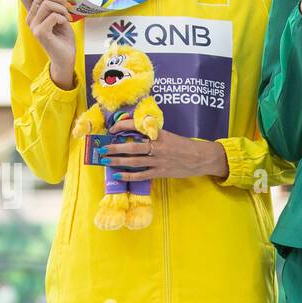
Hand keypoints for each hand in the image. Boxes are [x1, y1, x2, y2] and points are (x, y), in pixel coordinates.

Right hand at [18, 0, 75, 86]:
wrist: (66, 57)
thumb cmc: (63, 37)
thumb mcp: (58, 16)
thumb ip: (53, 4)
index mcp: (32, 14)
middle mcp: (30, 19)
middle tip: (67, 7)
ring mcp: (33, 26)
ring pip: (46, 4)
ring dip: (62, 8)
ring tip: (67, 17)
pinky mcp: (40, 33)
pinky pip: (52, 16)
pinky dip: (62, 17)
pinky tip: (65, 24)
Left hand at [97, 126, 227, 180]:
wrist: (200, 158)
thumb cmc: (183, 145)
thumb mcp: (168, 134)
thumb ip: (151, 132)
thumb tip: (132, 127)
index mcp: (159, 134)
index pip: (137, 127)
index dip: (122, 127)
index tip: (112, 129)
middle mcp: (158, 147)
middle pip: (132, 147)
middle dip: (115, 148)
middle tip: (102, 148)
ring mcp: (159, 161)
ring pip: (134, 161)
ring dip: (118, 161)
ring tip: (105, 161)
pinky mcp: (160, 172)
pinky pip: (141, 175)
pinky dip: (128, 175)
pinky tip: (118, 175)